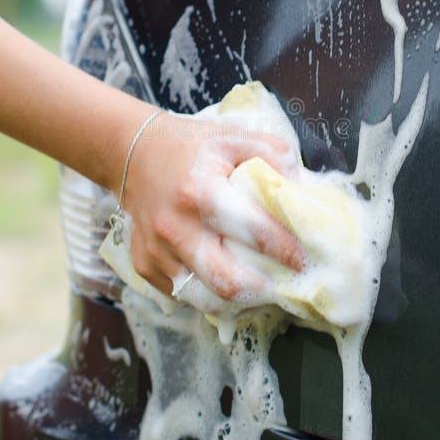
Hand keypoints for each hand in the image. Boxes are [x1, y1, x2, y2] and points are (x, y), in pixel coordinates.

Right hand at [122, 111, 303, 298]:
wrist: (133, 152)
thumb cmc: (190, 146)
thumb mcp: (232, 137)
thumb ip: (272, 155)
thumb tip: (304, 186)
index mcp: (201, 192)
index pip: (254, 232)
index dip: (286, 250)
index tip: (305, 260)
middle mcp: (176, 226)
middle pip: (226, 282)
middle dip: (263, 292)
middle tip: (284, 287)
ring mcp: (157, 249)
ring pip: (203, 298)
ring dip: (236, 301)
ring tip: (259, 292)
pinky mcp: (145, 263)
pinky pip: (181, 294)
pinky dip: (206, 294)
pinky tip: (224, 282)